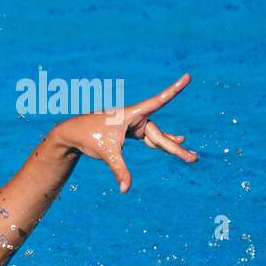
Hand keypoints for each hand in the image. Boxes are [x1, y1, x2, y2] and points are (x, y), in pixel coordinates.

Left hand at [56, 72, 197, 191]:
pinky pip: (148, 138)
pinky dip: (160, 143)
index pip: (158, 101)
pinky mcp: (129, 132)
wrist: (72, 134)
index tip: (188, 77)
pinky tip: (176, 142)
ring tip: (189, 156)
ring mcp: (132, 125)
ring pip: (155, 138)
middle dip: (174, 148)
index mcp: (131, 115)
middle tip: (192, 159)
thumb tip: (125, 189)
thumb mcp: (107, 154)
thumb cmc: (89, 137)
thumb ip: (119, 171)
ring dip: (170, 147)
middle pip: (159, 134)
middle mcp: (135, 118)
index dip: (174, 90)